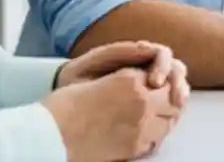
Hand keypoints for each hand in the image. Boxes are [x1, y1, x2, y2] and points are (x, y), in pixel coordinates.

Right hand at [43, 68, 181, 161]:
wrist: (49, 135)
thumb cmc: (65, 106)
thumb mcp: (99, 79)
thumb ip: (126, 78)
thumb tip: (146, 81)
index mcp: (130, 80)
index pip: (165, 76)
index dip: (165, 79)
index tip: (160, 83)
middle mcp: (141, 101)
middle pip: (173, 97)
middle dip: (171, 97)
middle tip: (165, 100)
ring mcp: (141, 126)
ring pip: (171, 119)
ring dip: (168, 116)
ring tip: (158, 116)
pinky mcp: (135, 147)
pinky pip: (158, 140)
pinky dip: (157, 135)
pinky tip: (147, 133)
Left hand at [56, 41, 189, 108]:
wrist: (66, 92)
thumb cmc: (80, 75)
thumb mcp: (95, 61)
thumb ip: (120, 51)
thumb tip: (147, 47)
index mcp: (137, 54)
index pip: (163, 55)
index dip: (164, 66)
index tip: (155, 82)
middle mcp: (149, 67)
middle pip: (176, 70)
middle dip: (178, 82)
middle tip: (175, 99)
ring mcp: (151, 84)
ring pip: (176, 86)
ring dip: (180, 94)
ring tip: (176, 107)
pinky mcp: (149, 102)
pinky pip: (168, 103)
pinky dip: (173, 109)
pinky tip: (169, 118)